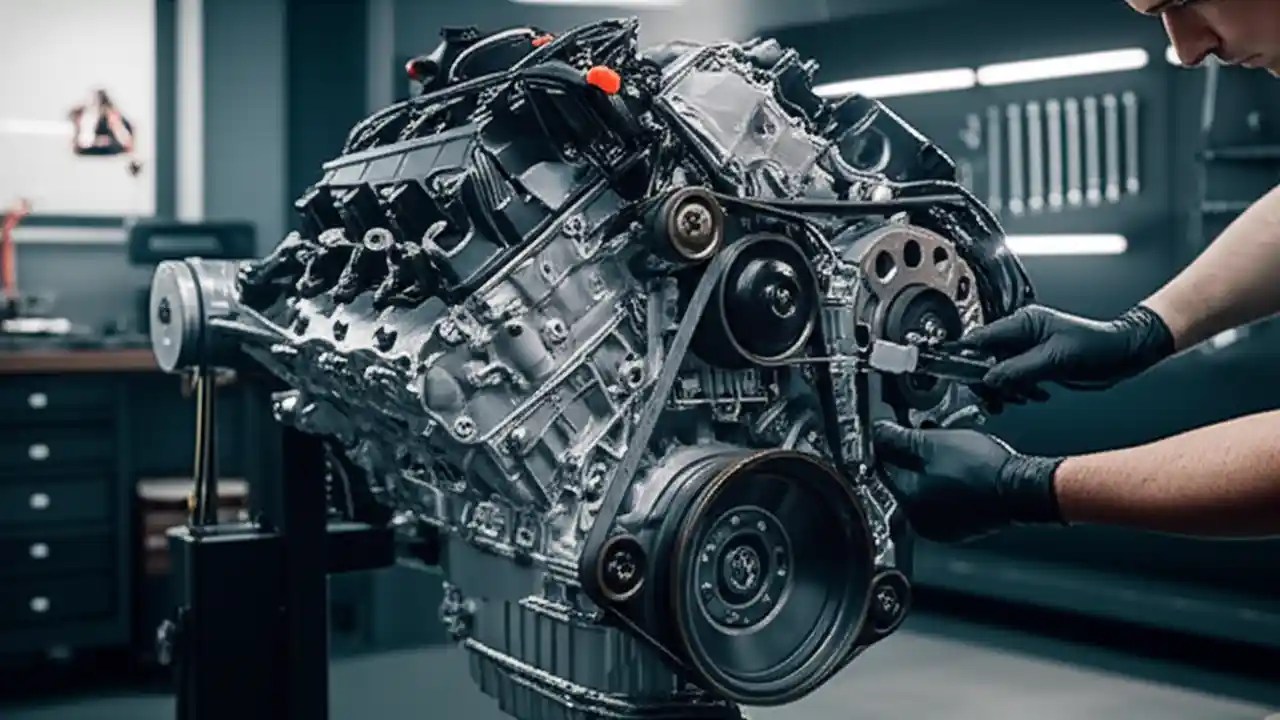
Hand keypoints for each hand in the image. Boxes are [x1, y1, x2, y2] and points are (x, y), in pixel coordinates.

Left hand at [872, 421, 1064, 542]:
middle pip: (906, 481)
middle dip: (915, 456)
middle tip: (928, 436)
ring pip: (929, 488)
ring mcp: (947, 526)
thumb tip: (877, 433)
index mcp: (909, 507)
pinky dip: (952, 479)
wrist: (1023, 487)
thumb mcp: (930, 444)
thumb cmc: (980, 471)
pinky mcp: (967, 523)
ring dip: (934, 466)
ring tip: (950, 448)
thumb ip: (897, 439)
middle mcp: (924, 523)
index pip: (884, 472)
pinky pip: (949, 496)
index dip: (890, 447)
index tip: (897, 432)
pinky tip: (965, 464)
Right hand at [957, 304, 1174, 396]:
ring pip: (999, 373)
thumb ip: (1018, 370)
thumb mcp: (1055, 359)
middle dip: (990, 381)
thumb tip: (988, 379)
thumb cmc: (1098, 346)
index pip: (982, 338)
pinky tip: (1035, 395)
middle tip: (998, 398)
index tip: (956, 372)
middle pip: (986, 359)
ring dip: (1007, 390)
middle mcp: (1021, 334)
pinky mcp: (1035, 364)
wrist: (1124, 355)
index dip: (967, 355)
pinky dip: (1019, 392)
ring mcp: (1027, 350)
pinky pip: (1014, 380)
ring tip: (1023, 397)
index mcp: (1023, 322)